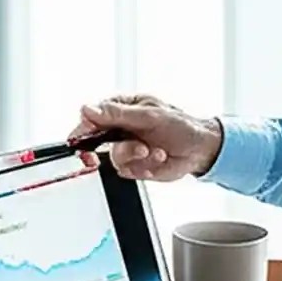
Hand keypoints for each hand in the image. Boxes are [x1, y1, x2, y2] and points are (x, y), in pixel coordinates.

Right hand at [70, 94, 222, 180]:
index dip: (83, 129)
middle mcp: (121, 128)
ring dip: (135, 156)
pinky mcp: (134, 165)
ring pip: (114, 158)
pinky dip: (143, 167)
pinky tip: (158, 159)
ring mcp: (127, 148)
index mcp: (122, 109)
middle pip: (95, 141)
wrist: (200, 150)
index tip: (80, 140)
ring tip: (153, 151)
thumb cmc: (181, 125)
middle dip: (103, 150)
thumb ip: (116, 114)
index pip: (92, 117)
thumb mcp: (148, 115)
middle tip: (101, 157)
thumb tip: (88, 109)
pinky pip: (127, 171)